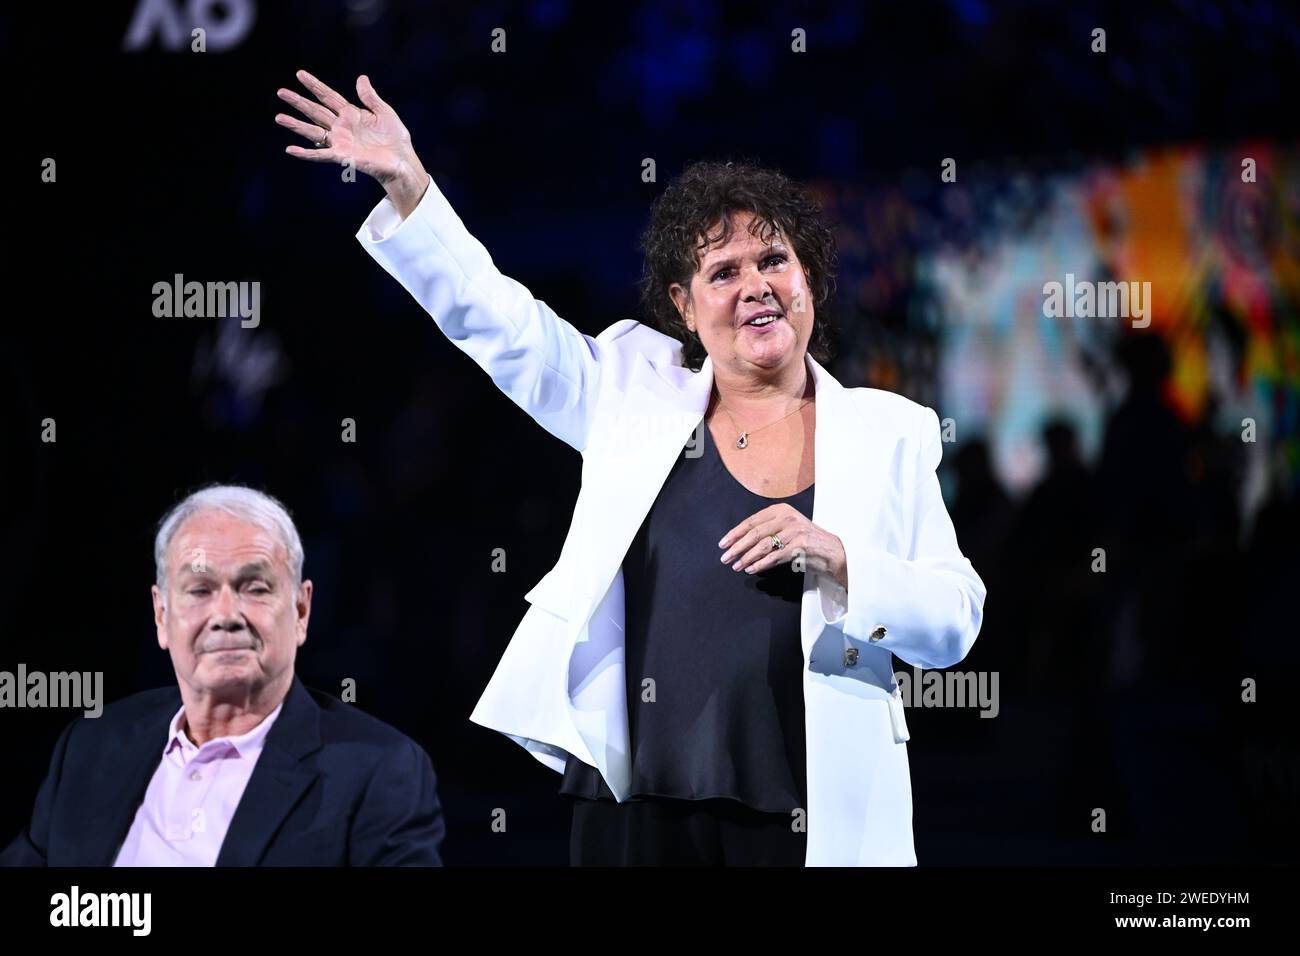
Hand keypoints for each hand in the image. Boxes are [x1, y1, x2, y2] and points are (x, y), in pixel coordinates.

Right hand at [276, 70, 428, 213]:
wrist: (402, 161)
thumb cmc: (395, 139)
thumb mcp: (384, 112)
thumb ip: (370, 97)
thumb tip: (361, 78)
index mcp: (350, 114)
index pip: (328, 96)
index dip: (314, 85)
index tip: (300, 74)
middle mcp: (341, 127)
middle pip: (315, 111)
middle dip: (298, 102)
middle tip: (281, 92)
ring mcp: (340, 141)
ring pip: (313, 131)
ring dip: (296, 125)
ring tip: (279, 117)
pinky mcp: (342, 156)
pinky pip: (320, 155)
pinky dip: (305, 153)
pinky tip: (290, 150)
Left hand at [718, 503, 847, 588]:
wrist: (832, 552)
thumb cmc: (807, 542)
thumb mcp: (787, 528)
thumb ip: (768, 531)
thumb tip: (741, 543)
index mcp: (781, 510)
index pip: (752, 521)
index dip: (735, 533)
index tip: (723, 543)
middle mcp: (787, 517)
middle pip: (755, 533)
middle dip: (737, 546)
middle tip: (725, 557)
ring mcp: (794, 531)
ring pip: (763, 545)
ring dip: (746, 557)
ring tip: (736, 566)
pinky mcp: (800, 546)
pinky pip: (774, 557)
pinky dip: (760, 564)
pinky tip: (751, 569)